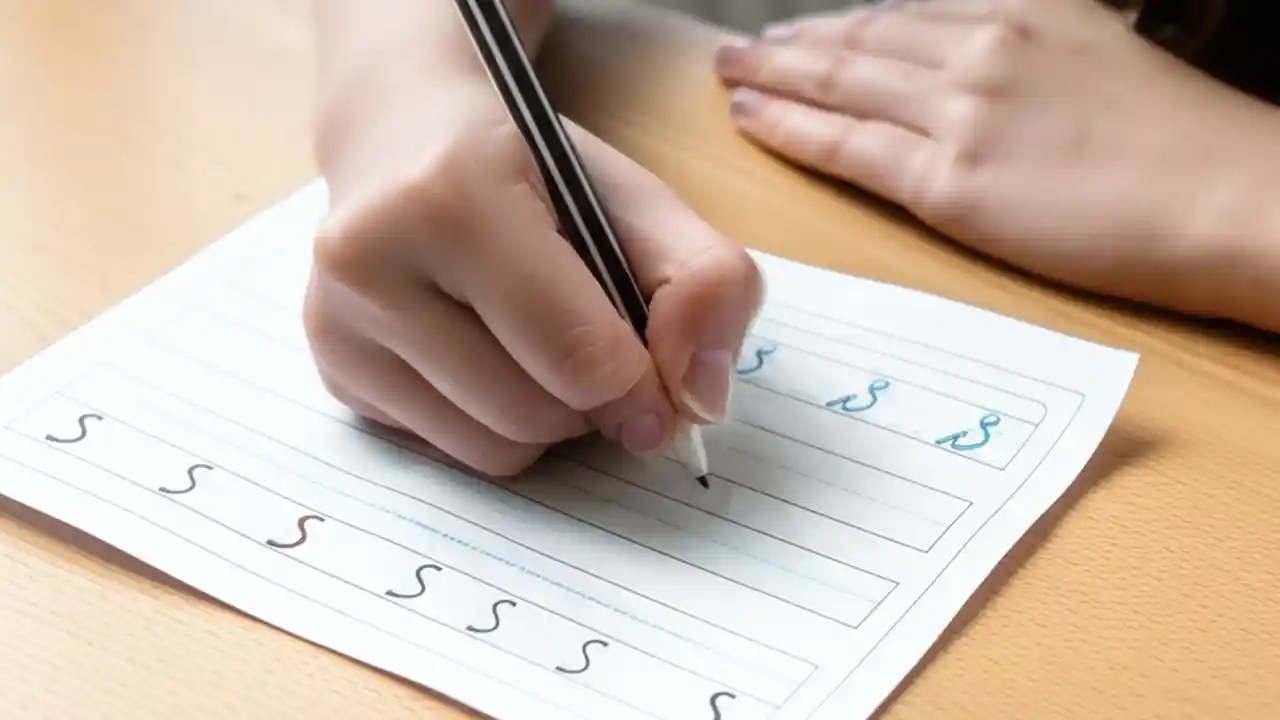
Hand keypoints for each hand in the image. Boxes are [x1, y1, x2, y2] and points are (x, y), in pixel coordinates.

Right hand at [305, 85, 762, 476]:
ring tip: (535, 343)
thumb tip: (698, 402)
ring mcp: (335, 322)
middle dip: (589, 399)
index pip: (578, 355)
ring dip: (544, 419)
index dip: (642, 384)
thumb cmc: (532, 173)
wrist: (406, 137)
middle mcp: (367, 261)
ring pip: (491, 452)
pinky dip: (490, 421)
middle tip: (589, 337)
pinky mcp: (331, 370)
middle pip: (534, 415)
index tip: (658, 373)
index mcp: (451, 197)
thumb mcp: (637, 200)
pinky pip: (449, 452)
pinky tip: (481, 350)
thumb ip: (707, 283)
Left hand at [714, 0, 1279, 325]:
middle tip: (741, 53)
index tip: (801, 34)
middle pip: (859, 41)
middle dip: (791, 46)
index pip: (902, 15)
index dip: (841, 27)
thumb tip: (973, 66)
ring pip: (841, 85)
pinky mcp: (951, 182)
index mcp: (1021, 10)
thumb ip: (1027, 54)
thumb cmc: (1180, 143)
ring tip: (732, 79)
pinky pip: (849, 148)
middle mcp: (981, 46)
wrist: (1228, 198)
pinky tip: (755, 119)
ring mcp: (961, 111)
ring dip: (776, 78)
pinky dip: (793, 129)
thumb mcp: (1099, 56)